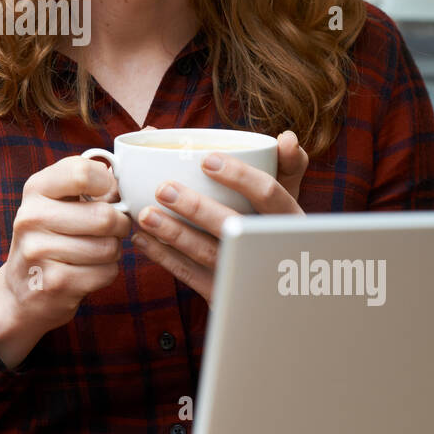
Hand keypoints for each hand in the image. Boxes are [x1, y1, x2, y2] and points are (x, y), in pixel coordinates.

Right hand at [0, 155, 131, 366]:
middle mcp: (31, 217)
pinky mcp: (53, 283)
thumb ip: (89, 185)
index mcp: (36, 189)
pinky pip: (105, 272)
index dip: (107, 184)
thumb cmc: (51, 237)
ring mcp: (38, 251)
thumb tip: (124, 184)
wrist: (22, 289)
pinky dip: (106, 272)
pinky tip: (88, 271)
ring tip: (97, 251)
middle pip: (104, 216)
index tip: (106, 194)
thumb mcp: (58, 202)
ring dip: (113, 251)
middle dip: (119, 225)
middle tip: (112, 229)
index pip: (82, 172)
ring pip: (109, 247)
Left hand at [130, 131, 308, 304]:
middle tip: (163, 188)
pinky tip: (143, 239)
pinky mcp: (224, 294)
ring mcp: (246, 274)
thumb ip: (288, 168)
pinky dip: (164, 257)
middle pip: (232, 227)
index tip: (206, 159)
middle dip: (196, 208)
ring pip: (207, 254)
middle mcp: (269, 249)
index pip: (269, 194)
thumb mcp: (290, 204)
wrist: (282, 296)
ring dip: (173, 234)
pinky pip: (190, 275)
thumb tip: (286, 137)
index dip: (239, 176)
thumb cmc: (279, 234)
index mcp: (289, 220)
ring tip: (145, 214)